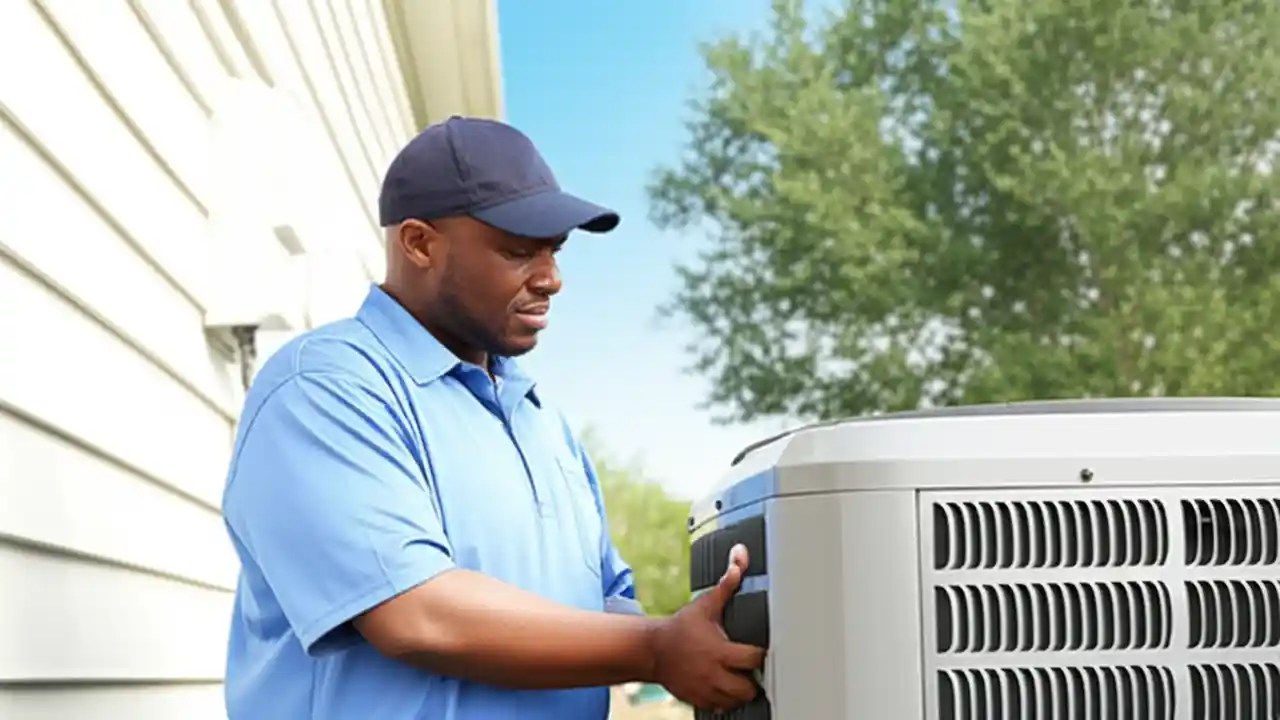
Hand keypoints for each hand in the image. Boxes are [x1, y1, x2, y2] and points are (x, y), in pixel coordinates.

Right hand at [648, 543, 765, 711]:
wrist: (652, 650)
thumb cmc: (682, 627)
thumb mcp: (705, 605)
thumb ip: (726, 586)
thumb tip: (739, 563)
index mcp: (719, 651)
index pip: (753, 660)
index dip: (761, 655)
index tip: (761, 650)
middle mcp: (713, 674)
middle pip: (748, 688)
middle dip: (753, 679)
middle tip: (752, 669)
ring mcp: (705, 690)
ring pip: (736, 701)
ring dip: (740, 691)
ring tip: (740, 678)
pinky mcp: (698, 700)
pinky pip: (721, 708)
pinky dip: (726, 701)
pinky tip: (725, 686)